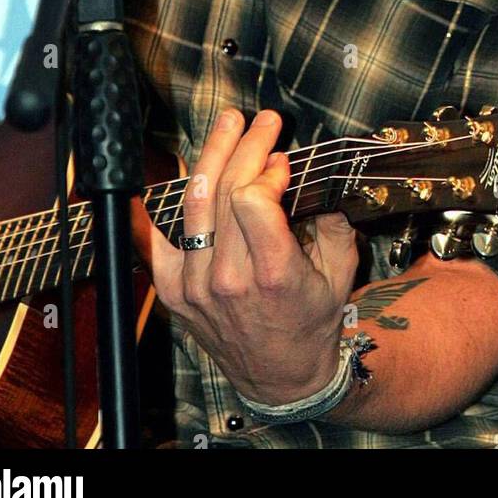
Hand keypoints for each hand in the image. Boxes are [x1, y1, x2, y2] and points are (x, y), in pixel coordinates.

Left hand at [130, 107, 359, 404]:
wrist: (280, 376)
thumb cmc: (312, 320)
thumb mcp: (340, 269)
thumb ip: (330, 217)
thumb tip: (306, 173)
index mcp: (272, 274)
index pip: (252, 200)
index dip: (266, 170)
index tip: (283, 160)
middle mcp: (228, 280)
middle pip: (225, 191)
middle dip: (246, 145)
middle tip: (263, 121)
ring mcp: (195, 285)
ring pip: (195, 203)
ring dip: (212, 155)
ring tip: (228, 127)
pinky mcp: (174, 290)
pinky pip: (158, 238)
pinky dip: (158, 205)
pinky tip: (168, 174)